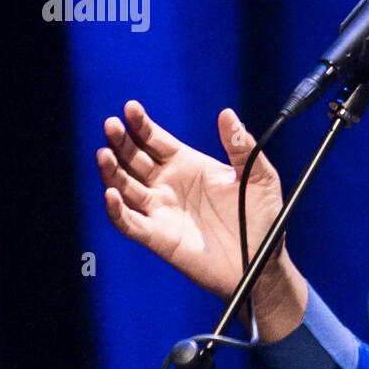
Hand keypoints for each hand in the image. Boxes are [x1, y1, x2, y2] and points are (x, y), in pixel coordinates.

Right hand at [97, 102, 296, 317]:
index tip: (131, 108)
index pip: (155, 139)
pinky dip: (116, 210)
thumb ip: (242, 146)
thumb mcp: (259, 177)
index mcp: (188, 165)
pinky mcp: (157, 236)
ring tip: (105, 154)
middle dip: (121, 141)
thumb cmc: (263, 218)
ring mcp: (160, 210)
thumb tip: (228, 114)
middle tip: (112, 125)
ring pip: (124, 186)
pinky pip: (129, 222)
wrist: (263, 261)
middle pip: (134, 158)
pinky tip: (112, 194)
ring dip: (112, 171)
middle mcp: (168, 184)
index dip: (141, 124)